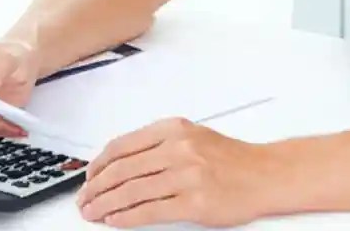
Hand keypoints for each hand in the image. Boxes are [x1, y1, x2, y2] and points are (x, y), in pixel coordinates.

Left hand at [75, 117, 283, 227]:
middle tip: (83, 200)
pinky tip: (115, 220)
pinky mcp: (194, 202)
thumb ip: (158, 146)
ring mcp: (187, 176)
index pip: (122, 146)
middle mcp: (179, 149)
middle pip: (121, 170)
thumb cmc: (230, 159)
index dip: (98, 165)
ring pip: (131, 191)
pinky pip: (150, 211)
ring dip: (105, 205)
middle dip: (95, 188)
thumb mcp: (192, 137)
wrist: (265, 175)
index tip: (87, 177)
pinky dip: (127, 217)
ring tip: (93, 213)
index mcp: (173, 130)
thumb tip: (119, 165)